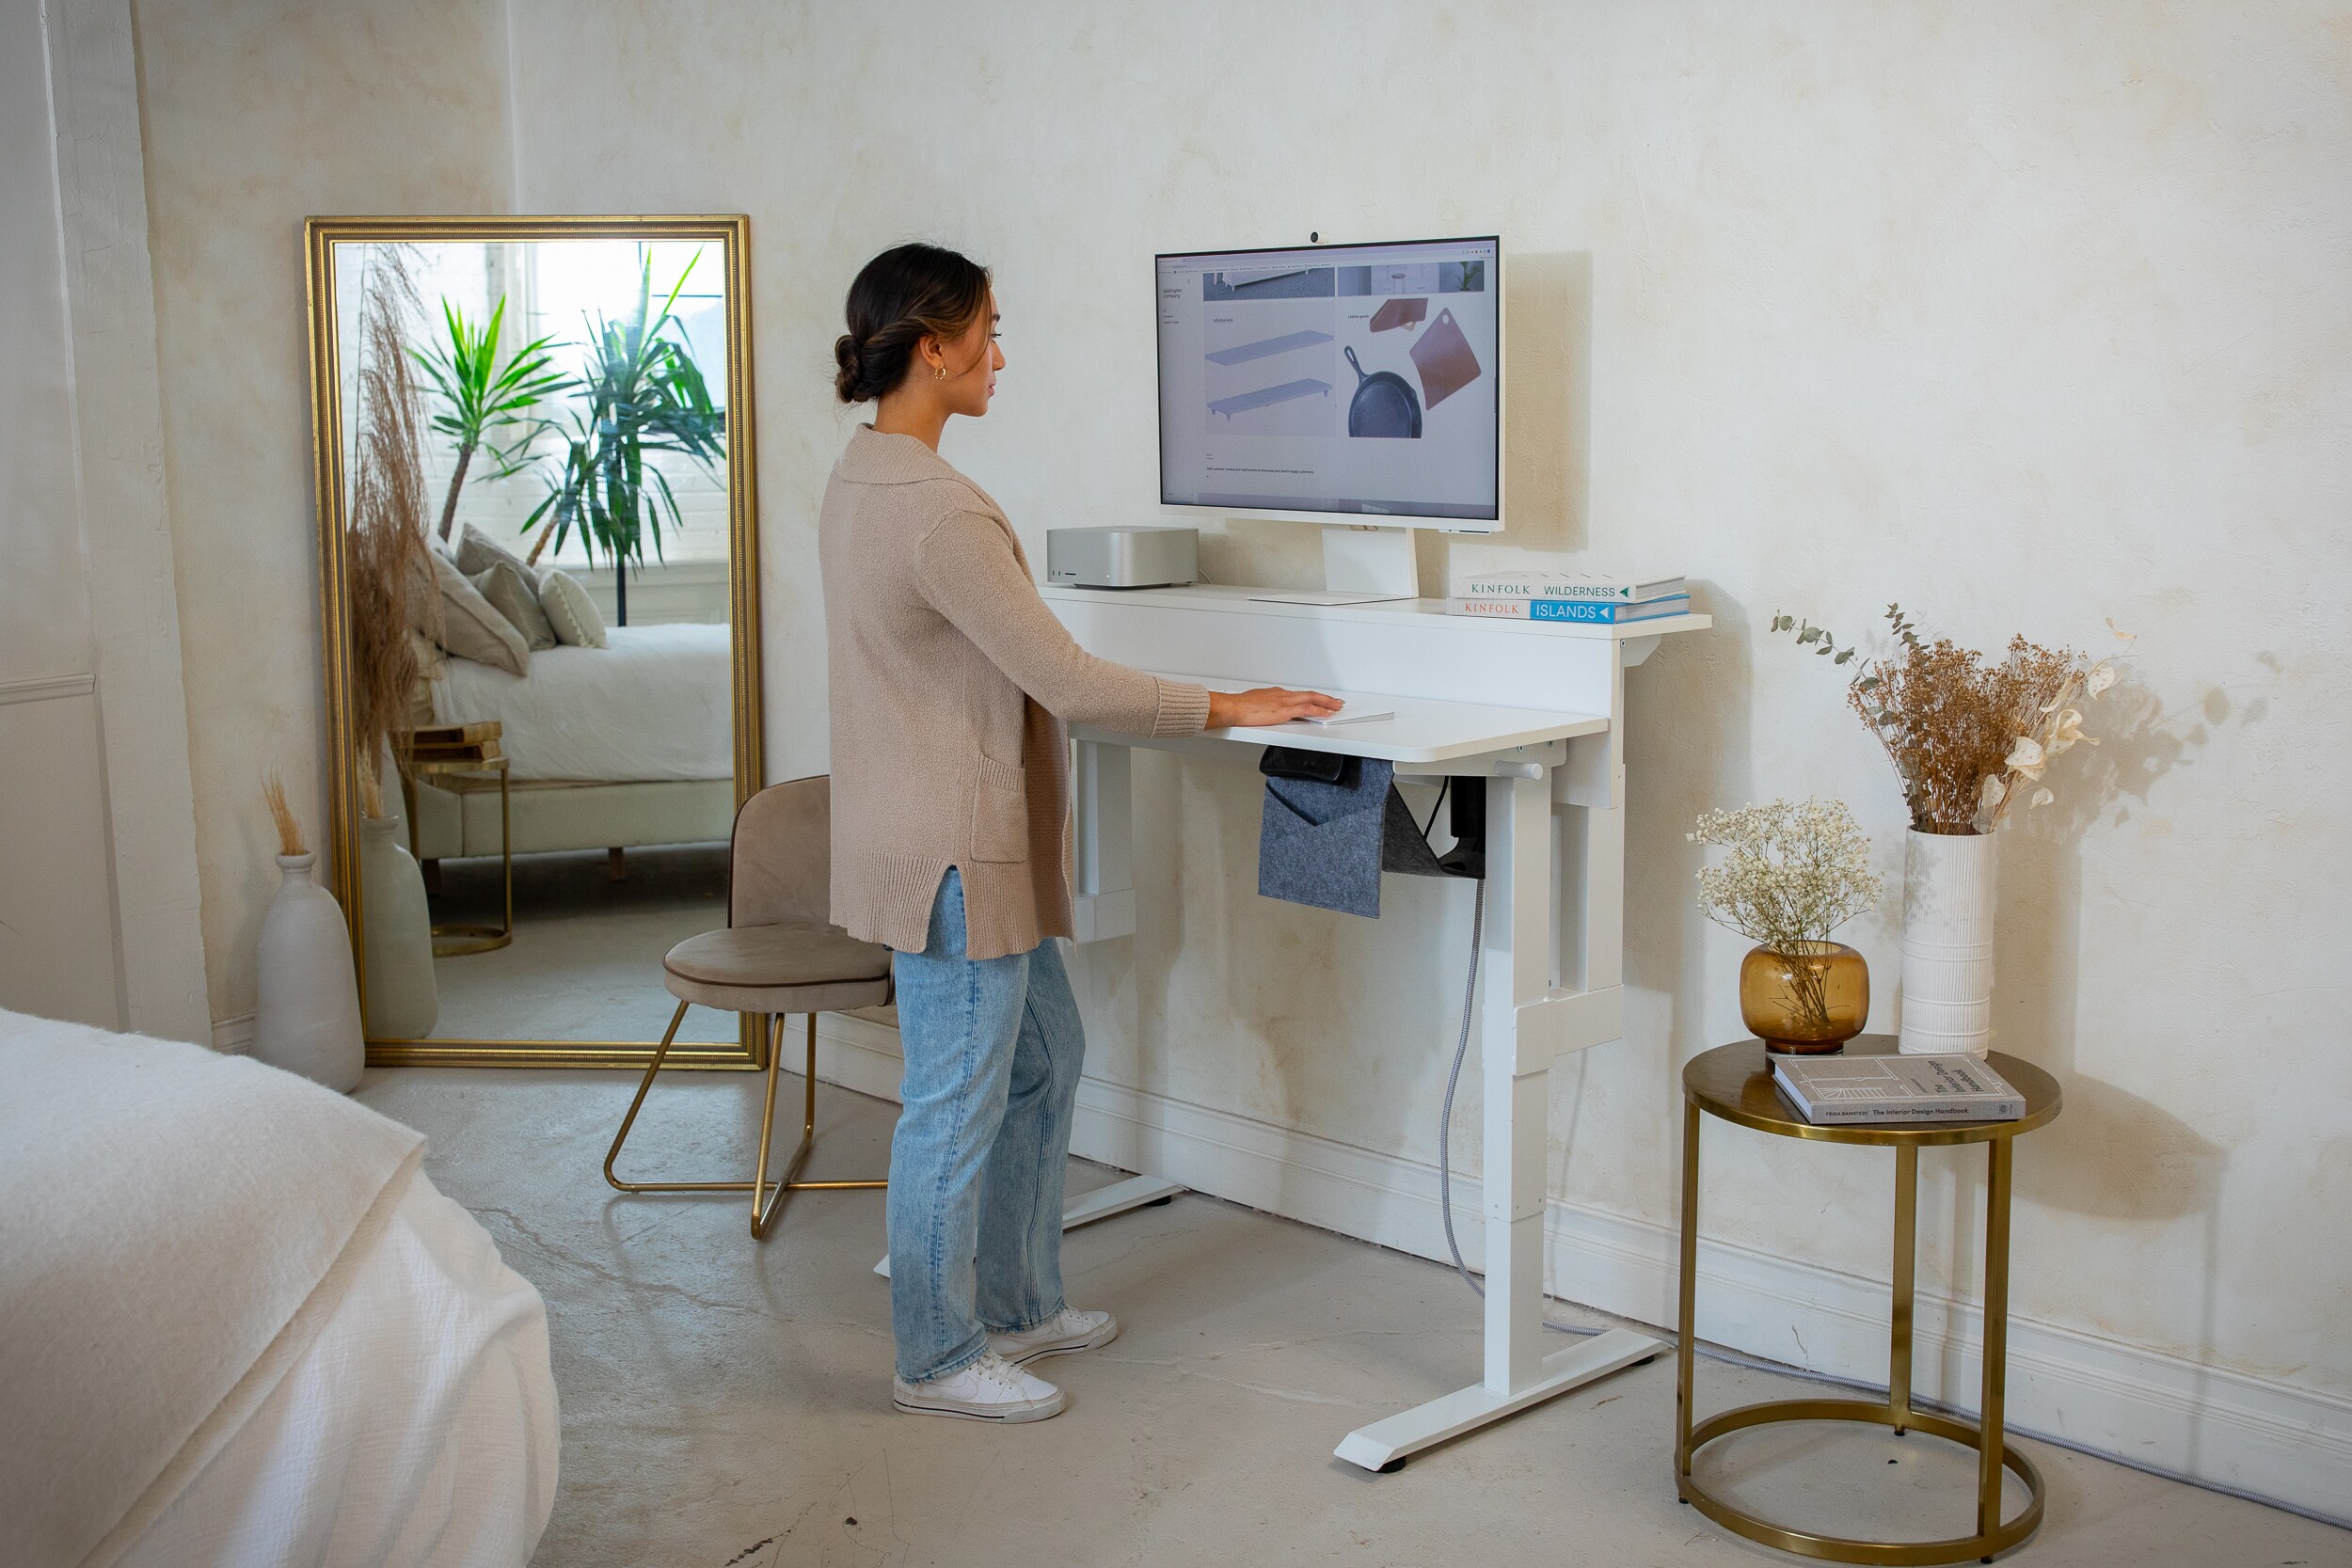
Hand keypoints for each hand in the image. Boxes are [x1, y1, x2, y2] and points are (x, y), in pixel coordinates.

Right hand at [1206, 686, 1344, 727]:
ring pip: (1312, 699)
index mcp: (1275, 694)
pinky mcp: (1285, 710)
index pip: (1298, 695)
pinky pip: (1307, 710)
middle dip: (1324, 698)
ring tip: (1336, 706)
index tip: (1317, 700)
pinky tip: (1326, 713)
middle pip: (1309, 695)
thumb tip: (1265, 708)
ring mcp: (1285, 702)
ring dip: (1326, 703)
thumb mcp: (1254, 702)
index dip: (1310, 698)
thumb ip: (1263, 705)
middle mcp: (1283, 695)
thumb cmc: (1239, 707)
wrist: (1234, 707)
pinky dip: (1319, 711)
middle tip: (1335, 701)